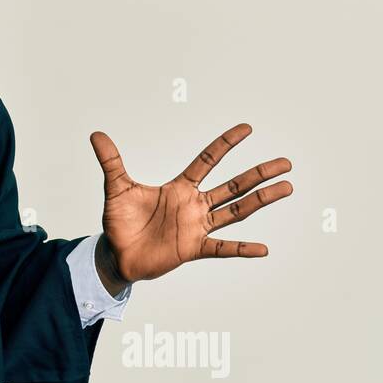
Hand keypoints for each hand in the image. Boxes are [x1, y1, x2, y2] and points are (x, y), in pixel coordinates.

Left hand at [89, 123, 292, 283]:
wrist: (115, 254)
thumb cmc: (119, 221)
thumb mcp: (116, 188)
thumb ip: (111, 161)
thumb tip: (96, 134)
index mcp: (179, 188)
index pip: (207, 160)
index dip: (225, 144)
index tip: (247, 128)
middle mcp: (194, 205)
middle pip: (233, 185)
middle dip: (258, 174)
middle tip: (286, 163)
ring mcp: (196, 227)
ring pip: (236, 210)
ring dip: (261, 200)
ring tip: (287, 188)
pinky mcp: (193, 248)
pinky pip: (222, 247)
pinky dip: (241, 249)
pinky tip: (263, 249)